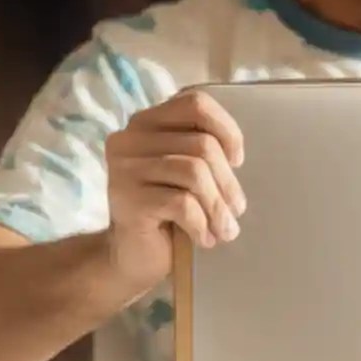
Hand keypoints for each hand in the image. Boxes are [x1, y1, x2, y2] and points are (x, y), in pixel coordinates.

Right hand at [104, 90, 246, 290]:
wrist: (135, 257)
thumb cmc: (170, 213)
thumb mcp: (189, 173)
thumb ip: (204, 150)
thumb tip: (237, 155)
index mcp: (147, 122)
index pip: (195, 104)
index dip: (227, 130)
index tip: (237, 161)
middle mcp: (129, 138)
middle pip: (202, 144)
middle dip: (228, 182)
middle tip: (236, 210)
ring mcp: (123, 168)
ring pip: (194, 172)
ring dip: (218, 206)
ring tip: (225, 230)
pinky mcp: (126, 199)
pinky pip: (181, 203)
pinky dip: (201, 224)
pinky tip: (205, 239)